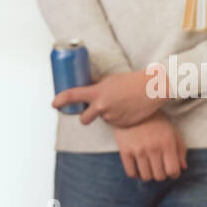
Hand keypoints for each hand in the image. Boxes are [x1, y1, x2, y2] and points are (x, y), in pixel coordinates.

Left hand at [51, 66, 172, 127]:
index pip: (72, 95)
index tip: (54, 104)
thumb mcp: (109, 81)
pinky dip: (117, 118)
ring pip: (102, 119)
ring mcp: (112, 117)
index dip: (60, 100)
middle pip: (84, 118)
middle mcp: (102, 106)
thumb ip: (97, 88)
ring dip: (106, 115)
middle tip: (91, 111)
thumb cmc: (131, 81)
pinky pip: (114, 124)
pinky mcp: (121, 125)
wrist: (152, 88)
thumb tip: (87, 90)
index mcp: (97, 92)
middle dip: (85, 117)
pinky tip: (126, 109)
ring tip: (119, 104)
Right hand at [112, 112, 187, 180]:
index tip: (170, 170)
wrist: (130, 106)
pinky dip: (135, 174)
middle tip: (159, 168)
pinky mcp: (125, 150)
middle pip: (160, 176)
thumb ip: (180, 149)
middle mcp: (153, 148)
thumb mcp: (171, 130)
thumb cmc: (155, 119)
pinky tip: (138, 168)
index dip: (174, 174)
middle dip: (161, 174)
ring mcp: (138, 150)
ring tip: (148, 168)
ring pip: (146, 177)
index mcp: (167, 143)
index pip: (173, 171)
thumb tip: (183, 168)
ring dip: (149, 175)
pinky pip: (131, 172)